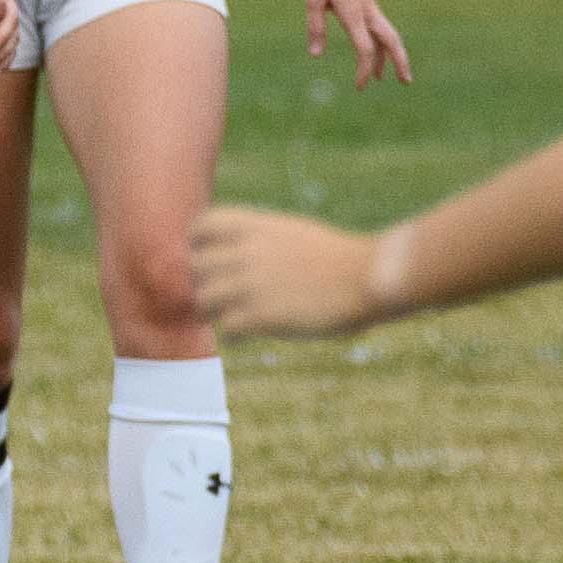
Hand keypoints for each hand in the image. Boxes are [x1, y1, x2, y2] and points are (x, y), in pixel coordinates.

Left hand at [194, 204, 386, 340]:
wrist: (366, 277)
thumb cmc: (337, 257)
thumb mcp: (293, 233)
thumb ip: (259, 241)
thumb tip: (235, 254)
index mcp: (256, 226)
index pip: (202, 226)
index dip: (198, 245)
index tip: (207, 259)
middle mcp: (246, 252)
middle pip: (197, 267)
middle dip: (204, 283)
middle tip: (217, 297)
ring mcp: (250, 284)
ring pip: (204, 300)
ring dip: (214, 312)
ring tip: (229, 318)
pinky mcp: (261, 316)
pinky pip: (227, 329)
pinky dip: (233, 336)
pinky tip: (246, 336)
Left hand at [300, 0, 411, 87]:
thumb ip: (315, 28)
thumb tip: (316, 56)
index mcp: (353, 12)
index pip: (365, 47)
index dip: (365, 68)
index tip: (360, 86)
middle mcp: (366, 9)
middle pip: (390, 40)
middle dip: (399, 62)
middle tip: (406, 82)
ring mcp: (368, 3)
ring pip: (386, 33)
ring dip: (389, 54)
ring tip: (385, 76)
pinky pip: (378, 24)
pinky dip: (380, 41)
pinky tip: (373, 49)